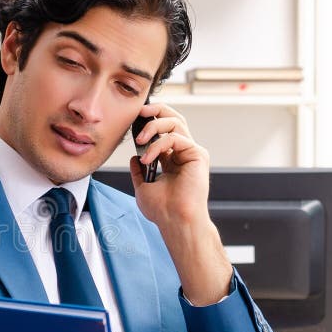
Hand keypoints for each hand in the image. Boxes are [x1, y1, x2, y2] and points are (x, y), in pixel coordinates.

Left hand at [129, 101, 232, 304]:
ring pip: (176, 122)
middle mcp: (184, 153)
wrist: (174, 221)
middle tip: (139, 112)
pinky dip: (158, 145)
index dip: (151, 119)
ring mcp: (192, 152)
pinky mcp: (197, 155)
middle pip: (174, 118)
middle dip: (156, 110)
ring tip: (139, 140)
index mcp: (173, 158)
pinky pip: (175, 138)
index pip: (164, 129)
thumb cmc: (162, 210)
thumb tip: (133, 158)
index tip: (134, 118)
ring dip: (154, 126)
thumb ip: (139, 171)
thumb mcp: (142, 187)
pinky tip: (147, 158)